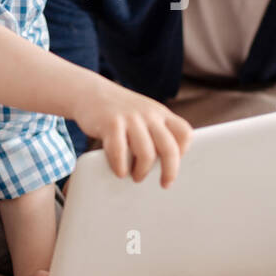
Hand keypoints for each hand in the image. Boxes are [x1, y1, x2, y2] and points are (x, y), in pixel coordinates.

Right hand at [73, 80, 193, 187]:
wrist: (90, 91)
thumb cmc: (119, 111)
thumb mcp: (144, 114)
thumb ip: (155, 132)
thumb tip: (164, 166)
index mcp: (160, 113)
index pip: (185, 133)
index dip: (183, 151)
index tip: (173, 163)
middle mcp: (148, 114)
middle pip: (169, 148)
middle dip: (169, 171)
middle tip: (164, 184)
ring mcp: (130, 118)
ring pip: (146, 154)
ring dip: (142, 171)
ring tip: (136, 176)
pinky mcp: (110, 123)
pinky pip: (120, 152)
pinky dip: (121, 166)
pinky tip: (120, 171)